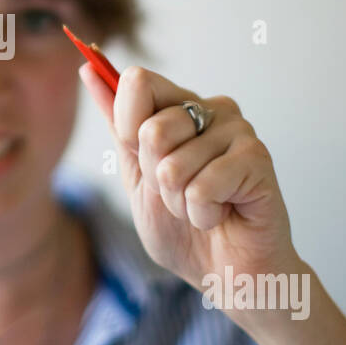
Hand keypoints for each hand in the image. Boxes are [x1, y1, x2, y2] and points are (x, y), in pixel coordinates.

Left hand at [80, 64, 299, 297]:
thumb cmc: (185, 229)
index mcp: (182, 106)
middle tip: (182, 194)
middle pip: (152, 130)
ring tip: (205, 209)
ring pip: (173, 166)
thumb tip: (88, 68)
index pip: (136, 82)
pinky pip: (202, 187)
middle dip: (155, 179)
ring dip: (179, 203)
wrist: (227, 276)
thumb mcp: (136, 174)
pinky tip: (223, 215)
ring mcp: (239, 131)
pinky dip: (202, 214)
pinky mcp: (257, 159)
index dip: (128, 131)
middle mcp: (213, 110)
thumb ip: (118, 123)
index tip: (146, 161)